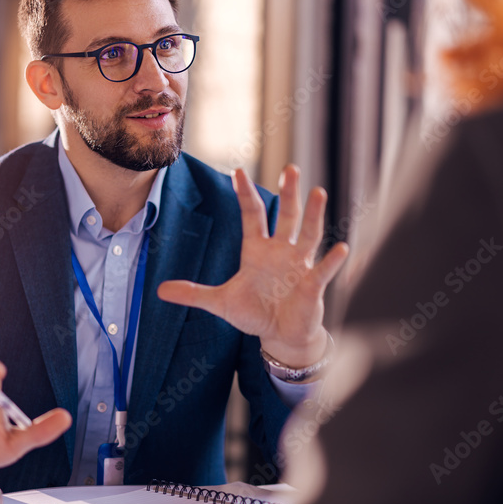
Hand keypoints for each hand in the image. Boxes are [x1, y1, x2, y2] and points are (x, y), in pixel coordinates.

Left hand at [158, 166, 348, 369]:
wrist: (280, 335)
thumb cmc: (255, 313)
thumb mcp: (221, 303)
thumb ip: (194, 294)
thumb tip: (161, 291)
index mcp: (258, 250)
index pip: (252, 215)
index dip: (244, 194)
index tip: (237, 172)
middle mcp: (281, 251)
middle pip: (286, 216)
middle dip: (288, 193)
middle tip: (290, 168)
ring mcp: (299, 266)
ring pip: (308, 235)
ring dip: (314, 215)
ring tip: (319, 192)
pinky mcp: (312, 286)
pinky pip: (323, 271)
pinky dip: (332, 260)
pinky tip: (341, 248)